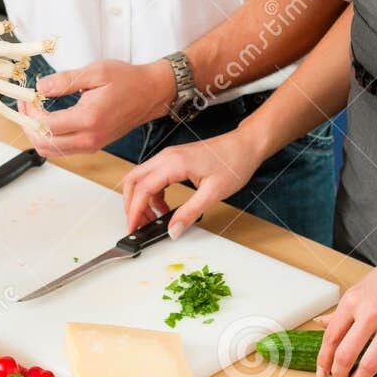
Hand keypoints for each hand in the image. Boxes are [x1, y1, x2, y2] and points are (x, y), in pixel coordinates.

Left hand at [17, 59, 174, 157]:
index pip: (46, 126)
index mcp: (89, 119)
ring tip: (33, 111)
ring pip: (52, 151)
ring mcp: (92, 145)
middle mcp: (90, 138)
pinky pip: (63, 149)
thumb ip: (65, 80)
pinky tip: (48, 119)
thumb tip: (40, 87)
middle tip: (24, 105)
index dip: (29, 112)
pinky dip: (49, 138)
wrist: (150, 93)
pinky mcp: (93, 145)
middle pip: (45, 145)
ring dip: (37, 134)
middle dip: (28, 126)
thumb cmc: (127, 80)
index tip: (26, 97)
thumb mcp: (95, 71)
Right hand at [119, 128, 264, 238]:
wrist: (246, 145)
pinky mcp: (174, 159)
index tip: (132, 228)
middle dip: (131, 205)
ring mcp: (169, 156)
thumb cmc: (234, 162)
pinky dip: (151, 193)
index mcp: (173, 163)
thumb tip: (173, 230)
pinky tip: (163, 206)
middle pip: (133, 180)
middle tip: (140, 225)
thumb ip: (190, 213)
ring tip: (153, 218)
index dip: (134, 211)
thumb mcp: (213, 193)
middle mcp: (166, 157)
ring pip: (141, 178)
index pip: (142, 189)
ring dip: (140, 199)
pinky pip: (153, 176)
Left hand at [316, 239, 376, 376]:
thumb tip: (320, 323)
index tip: (323, 372)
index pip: (331, 338)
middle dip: (339, 373)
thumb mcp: (361, 288)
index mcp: (353, 300)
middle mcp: (371, 312)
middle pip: (346, 355)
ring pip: (370, 364)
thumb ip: (342, 310)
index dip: (324, 360)